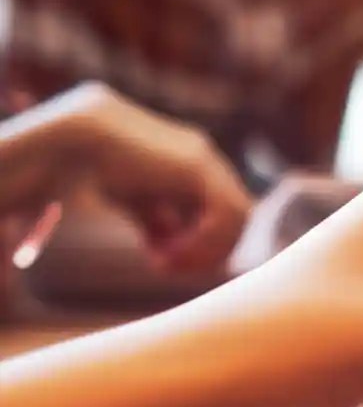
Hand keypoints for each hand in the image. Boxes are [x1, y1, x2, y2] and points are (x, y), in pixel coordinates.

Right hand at [59, 83, 252, 272]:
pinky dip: (205, 239)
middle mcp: (209, 163)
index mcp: (198, 169)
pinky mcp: (199, 166)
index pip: (222, 214)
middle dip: (210, 250)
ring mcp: (208, 161)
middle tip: (172, 270)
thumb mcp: (137, 201)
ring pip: (237, 215)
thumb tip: (168, 252)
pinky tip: (171, 253)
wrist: (81, 136)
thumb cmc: (101, 164)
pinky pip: (225, 212)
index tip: (169, 262)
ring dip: (207, 249)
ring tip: (168, 265)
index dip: (204, 244)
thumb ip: (158, 223)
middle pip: (235, 216)